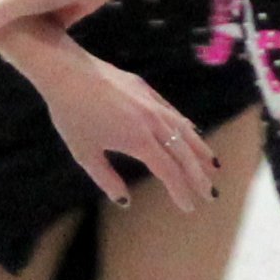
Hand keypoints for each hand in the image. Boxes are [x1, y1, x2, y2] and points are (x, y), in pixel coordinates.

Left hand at [0, 23, 218, 212]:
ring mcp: (152, 104)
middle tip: (210, 194)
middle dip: (199, 176)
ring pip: (184, 131)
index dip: (181, 191)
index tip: (189, 207)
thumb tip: (125, 201)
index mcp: (138, 141)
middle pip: (183, 154)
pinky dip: (186, 127)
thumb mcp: (85, 153)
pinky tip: (192, 133)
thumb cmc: (71, 115)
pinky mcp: (146, 90)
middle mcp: (152, 122)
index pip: (169, 172)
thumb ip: (107, 179)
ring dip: (200, 151)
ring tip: (213, 166)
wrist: (66, 72)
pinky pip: (173, 113)